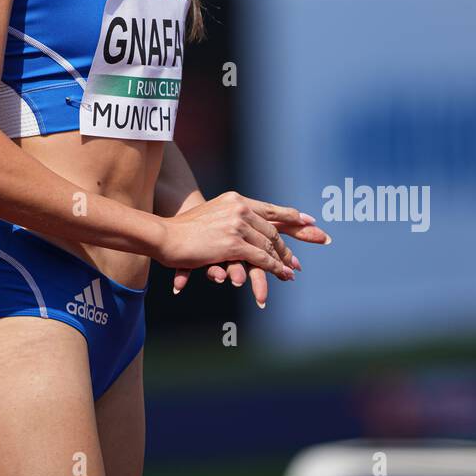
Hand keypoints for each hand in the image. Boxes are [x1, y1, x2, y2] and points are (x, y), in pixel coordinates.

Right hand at [165, 192, 330, 296]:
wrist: (165, 234)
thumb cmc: (184, 228)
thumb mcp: (212, 215)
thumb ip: (230, 218)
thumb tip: (243, 226)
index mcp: (236, 200)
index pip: (270, 208)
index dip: (291, 216)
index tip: (309, 221)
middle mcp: (240, 209)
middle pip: (272, 230)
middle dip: (287, 248)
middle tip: (296, 262)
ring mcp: (237, 226)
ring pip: (269, 246)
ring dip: (282, 262)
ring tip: (290, 273)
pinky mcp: (233, 244)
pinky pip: (261, 258)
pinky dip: (274, 268)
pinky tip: (281, 275)